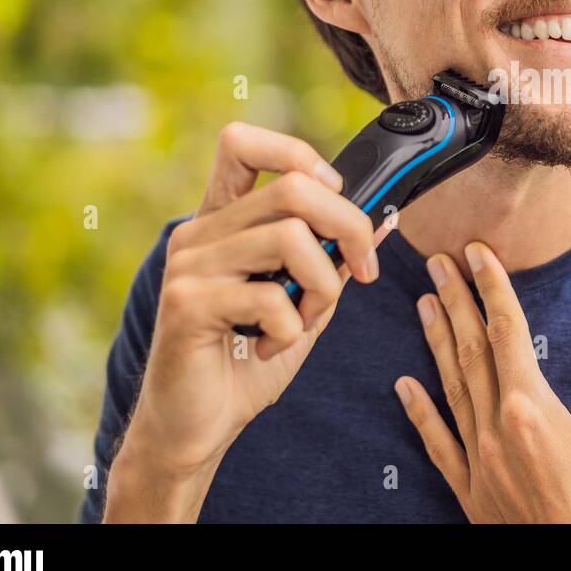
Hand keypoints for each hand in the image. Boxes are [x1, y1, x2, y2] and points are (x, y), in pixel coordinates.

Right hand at [104, 122, 386, 520]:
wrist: (195, 428)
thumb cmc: (246, 362)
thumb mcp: (303, 302)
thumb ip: (333, 260)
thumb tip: (384, 222)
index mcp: (222, 220)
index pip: (243, 142)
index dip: (297, 153)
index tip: (336, 195)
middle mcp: (199, 232)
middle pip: (294, 187)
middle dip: (349, 227)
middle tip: (361, 273)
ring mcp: (189, 265)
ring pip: (292, 238)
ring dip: (322, 287)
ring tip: (304, 321)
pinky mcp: (187, 304)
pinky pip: (271, 298)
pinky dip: (292, 329)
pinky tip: (269, 348)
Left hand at [394, 241, 570, 522]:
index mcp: (533, 409)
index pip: (506, 331)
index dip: (492, 286)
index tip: (475, 251)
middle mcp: (496, 431)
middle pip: (470, 350)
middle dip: (455, 301)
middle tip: (436, 262)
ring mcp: (480, 465)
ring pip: (450, 389)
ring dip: (436, 342)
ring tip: (423, 303)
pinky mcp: (473, 496)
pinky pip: (438, 445)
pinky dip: (420, 413)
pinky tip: (404, 387)